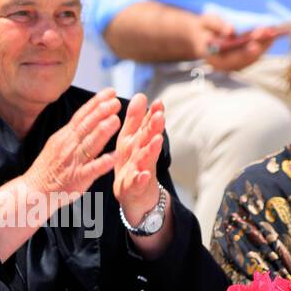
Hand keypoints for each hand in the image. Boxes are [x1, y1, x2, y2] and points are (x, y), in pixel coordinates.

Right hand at [24, 88, 121, 199]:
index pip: (82, 115)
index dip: (96, 102)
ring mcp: (73, 162)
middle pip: (86, 125)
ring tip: (115, 120)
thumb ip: (73, 132)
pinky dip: (104, 162)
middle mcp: (69, 146)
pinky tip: (115, 156)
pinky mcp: (77, 179)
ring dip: (102, 131)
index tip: (110, 91)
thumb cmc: (48, 169)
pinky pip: (92, 169)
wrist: (33, 191)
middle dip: (101, 111)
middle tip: (115, 101)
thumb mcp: (57, 144)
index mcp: (65, 136)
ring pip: (89, 144)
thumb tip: (88, 116)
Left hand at [113, 93, 164, 224]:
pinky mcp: (135, 187)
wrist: (135, 196)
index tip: (158, 102)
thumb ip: (135, 119)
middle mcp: (142, 154)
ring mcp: (141, 171)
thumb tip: (140, 95)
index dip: (153, 114)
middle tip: (160, 115)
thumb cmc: (133, 164)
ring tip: (156, 140)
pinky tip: (144, 175)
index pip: (148, 125)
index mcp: (138, 141)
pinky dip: (141, 179)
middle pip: (149, 139)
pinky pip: (137, 183)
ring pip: (147, 159)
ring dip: (152, 149)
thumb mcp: (131, 139)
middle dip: (155, 127)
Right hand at [191, 14, 284, 72]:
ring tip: (274, 31)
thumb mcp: (207, 22)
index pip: (229, 60)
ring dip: (265, 45)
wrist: (204, 34)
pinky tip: (273, 32)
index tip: (255, 45)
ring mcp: (235, 65)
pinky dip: (265, 44)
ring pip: (253, 58)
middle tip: (269, 34)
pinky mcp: (244, 60)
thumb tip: (230, 30)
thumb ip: (217, 25)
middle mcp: (225, 66)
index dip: (243, 54)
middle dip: (259, 47)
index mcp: (213, 59)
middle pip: (245, 60)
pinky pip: (256, 54)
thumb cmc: (205, 27)